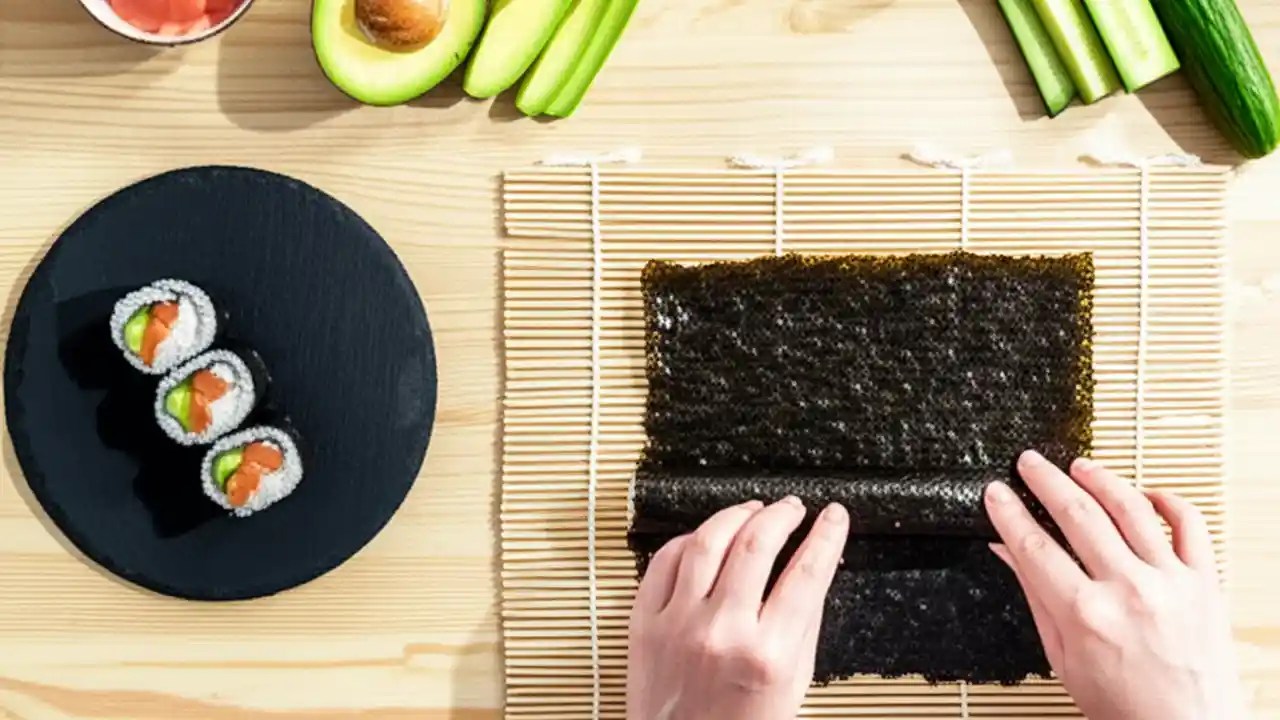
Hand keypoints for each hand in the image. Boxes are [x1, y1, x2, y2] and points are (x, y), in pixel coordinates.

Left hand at [627, 497, 849, 719]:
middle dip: (782, 515)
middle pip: (757, 544)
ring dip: (737, 514)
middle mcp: (722, 634)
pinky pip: (665, 560)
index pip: (807, 573)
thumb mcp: (792, 683)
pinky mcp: (645, 623)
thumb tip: (817, 566)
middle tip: (793, 508)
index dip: (827, 535)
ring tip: (754, 510)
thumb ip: (803, 623)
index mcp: (768, 655)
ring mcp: (678, 624)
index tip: (834, 516)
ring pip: (709, 541)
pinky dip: (690, 539)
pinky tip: (708, 536)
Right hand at [986, 450, 1247, 719]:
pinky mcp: (1204, 582)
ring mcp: (1171, 582)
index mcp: (1085, 615)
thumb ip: (1036, 597)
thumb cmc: (1124, 706)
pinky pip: (1189, 524)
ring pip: (1130, 508)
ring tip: (1079, 466)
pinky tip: (1144, 493)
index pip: (1034, 546)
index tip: (996, 492)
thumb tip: (1007, 551)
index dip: (1009, 513)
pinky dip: (1166, 501)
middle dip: (1046, 481)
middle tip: (1029, 462)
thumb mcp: (1062, 657)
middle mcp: (1129, 591)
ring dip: (1100, 478)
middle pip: (1078, 514)